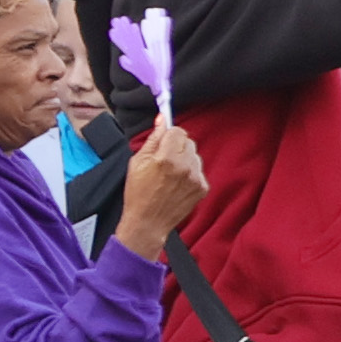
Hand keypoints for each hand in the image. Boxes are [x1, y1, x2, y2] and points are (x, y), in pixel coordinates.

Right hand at [115, 123, 209, 260]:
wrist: (148, 222)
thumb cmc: (138, 192)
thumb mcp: (137, 162)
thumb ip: (153, 139)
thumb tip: (162, 120)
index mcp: (166, 158)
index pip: (178, 131)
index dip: (169, 134)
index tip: (164, 140)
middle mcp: (184, 166)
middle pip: (189, 141)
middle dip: (177, 146)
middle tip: (164, 159)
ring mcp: (196, 178)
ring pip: (195, 155)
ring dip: (185, 159)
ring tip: (170, 173)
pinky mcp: (203, 188)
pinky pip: (199, 170)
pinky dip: (190, 173)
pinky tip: (177, 183)